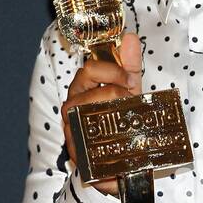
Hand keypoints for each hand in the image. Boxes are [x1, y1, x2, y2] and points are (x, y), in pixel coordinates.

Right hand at [61, 31, 142, 195]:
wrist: (125, 165)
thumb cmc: (122, 123)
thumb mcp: (130, 93)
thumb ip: (130, 67)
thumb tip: (130, 37)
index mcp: (85, 89)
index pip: (89, 68)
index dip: (110, 69)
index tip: (130, 78)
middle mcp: (74, 106)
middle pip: (80, 84)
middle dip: (108, 86)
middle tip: (129, 95)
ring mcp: (72, 127)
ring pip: (77, 107)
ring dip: (104, 105)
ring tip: (125, 114)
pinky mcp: (75, 151)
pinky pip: (80, 138)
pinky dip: (99, 136)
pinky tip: (116, 137)